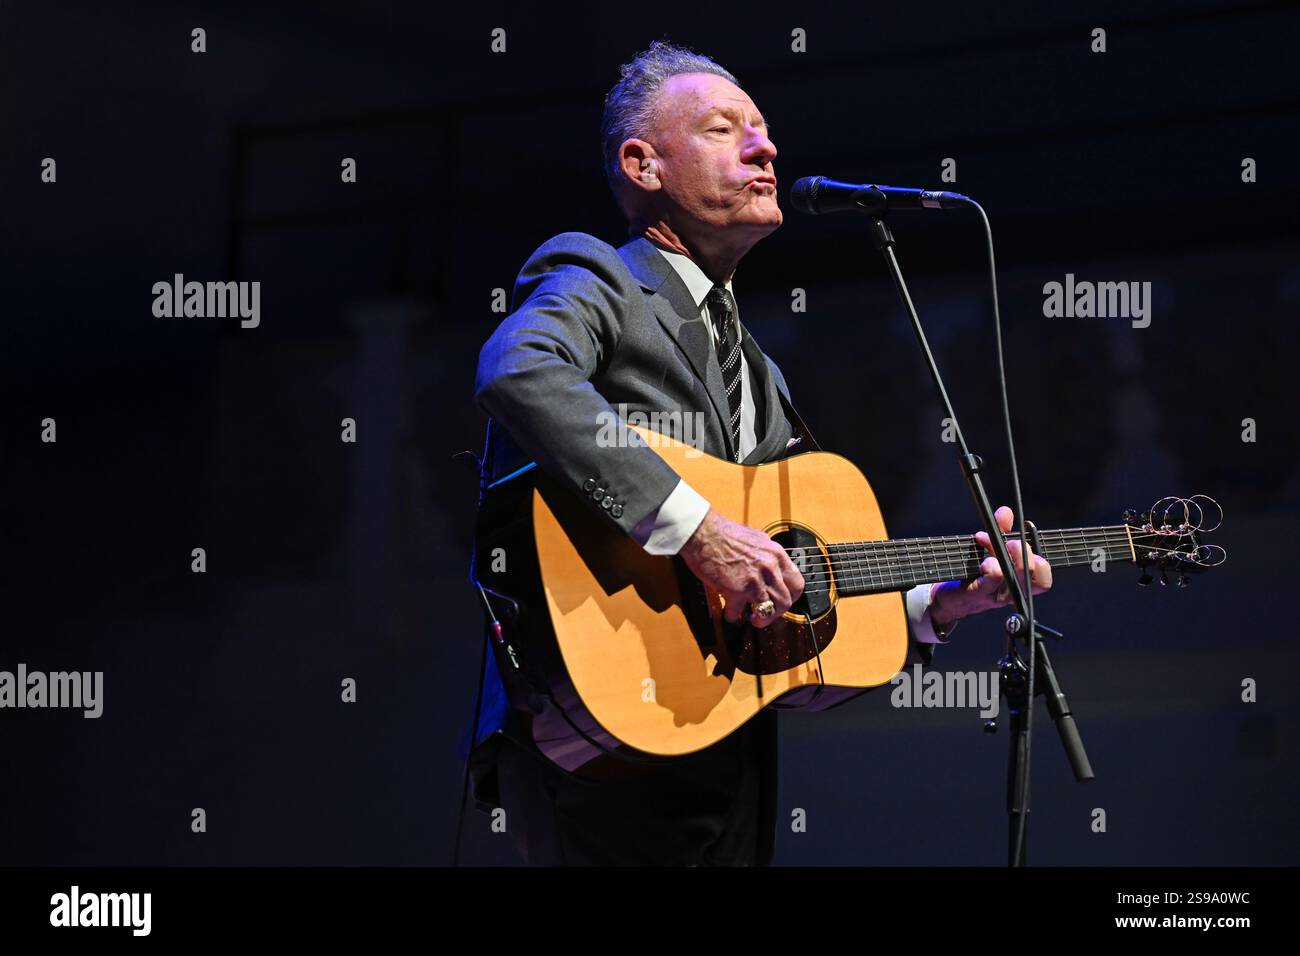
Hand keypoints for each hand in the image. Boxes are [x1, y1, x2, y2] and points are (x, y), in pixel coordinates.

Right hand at [679, 509, 804, 627]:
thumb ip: (766, 555)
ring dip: (760, 619)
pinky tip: (729, 612)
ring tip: (752, 618)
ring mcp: (754, 580)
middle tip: (768, 615)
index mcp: (776, 554)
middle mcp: (769, 568)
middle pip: (786, 601)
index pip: (796, 583)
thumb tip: (769, 567)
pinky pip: (738, 612)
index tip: (783, 602)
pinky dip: (733, 615)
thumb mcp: (756, 539)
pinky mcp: (737, 590)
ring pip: (768, 610)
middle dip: (777, 613)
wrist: (703, 533)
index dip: (791, 597)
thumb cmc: (723, 533)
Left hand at [931, 506, 1052, 628]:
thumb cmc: (974, 573)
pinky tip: (982, 559)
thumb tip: (1006, 513)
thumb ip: (1000, 531)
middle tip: (1011, 542)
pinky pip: (993, 578)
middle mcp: (1013, 593)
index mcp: (1020, 584)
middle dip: (1025, 554)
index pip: (1044, 579)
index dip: (1041, 561)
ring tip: (989, 542)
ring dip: (1004, 554)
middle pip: (1036, 579)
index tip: (1026, 539)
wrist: (949, 596)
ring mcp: (997, 595)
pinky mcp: (979, 593)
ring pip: (1014, 576)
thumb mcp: (989, 549)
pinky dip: (991, 564)